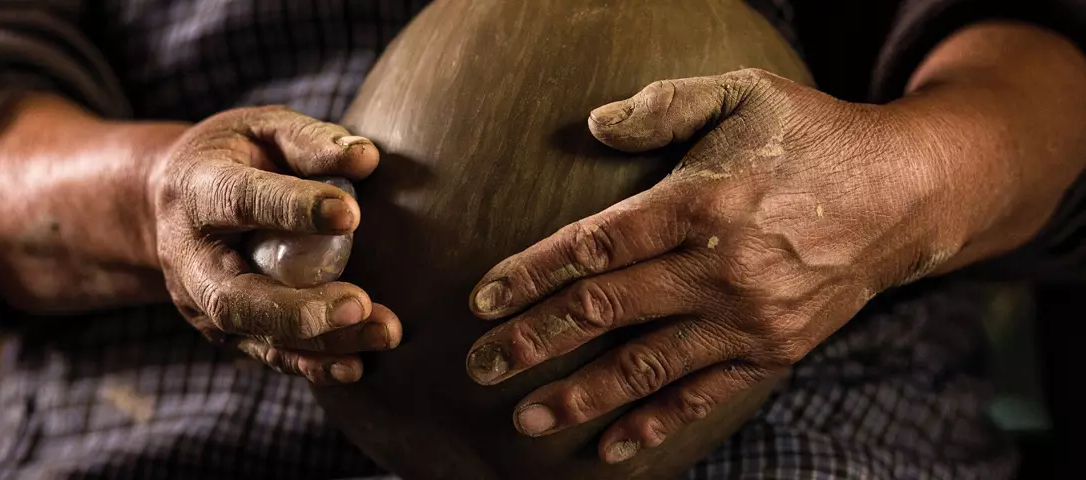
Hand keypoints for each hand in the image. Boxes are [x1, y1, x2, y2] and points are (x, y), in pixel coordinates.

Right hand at [149, 106, 401, 385]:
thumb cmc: (236, 155)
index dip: (293, 209)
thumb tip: (365, 158)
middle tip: (359, 304)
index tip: (351, 215)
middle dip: (297, 307)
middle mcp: (189, 255)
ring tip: (383, 331)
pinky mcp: (223, 331)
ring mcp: (201, 301)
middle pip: (234, 295)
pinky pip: (266, 356)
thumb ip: (310, 141)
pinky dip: (312, 365)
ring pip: (254, 334)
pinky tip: (357, 364)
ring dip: (321, 341)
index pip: (240, 201)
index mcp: (195, 189)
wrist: (172, 201)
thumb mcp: (263, 128)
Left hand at [465, 69, 955, 461]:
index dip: (533, 272)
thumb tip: (591, 127)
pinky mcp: (775, 350)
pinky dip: (656, 423)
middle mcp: (723, 267)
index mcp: (705, 202)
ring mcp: (750, 317)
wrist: (909, 194)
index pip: (597, 245)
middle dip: (534, 341)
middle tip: (481, 365)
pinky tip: (611, 445)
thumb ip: (665, 105)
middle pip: (607, 311)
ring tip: (525, 416)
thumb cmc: (813, 137)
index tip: (483, 298)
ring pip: (646, 366)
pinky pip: (703, 395)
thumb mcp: (745, 91)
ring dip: (580, 395)